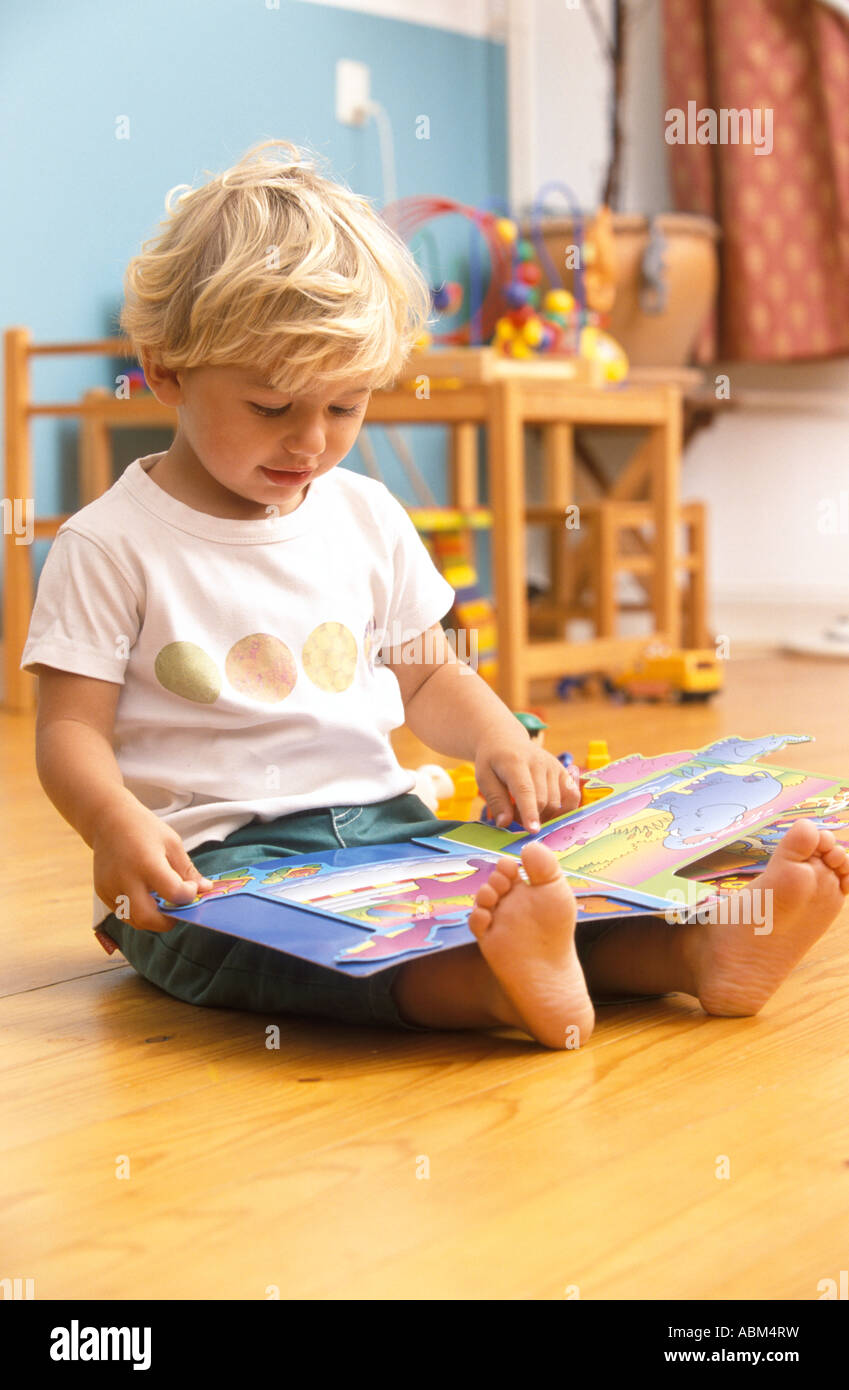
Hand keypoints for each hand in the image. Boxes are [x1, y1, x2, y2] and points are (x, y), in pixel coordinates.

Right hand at [92, 791, 213, 931]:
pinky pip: (122, 912)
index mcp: (147, 863)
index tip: (190, 889)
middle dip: (166, 922)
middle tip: (176, 911)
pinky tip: (144, 895)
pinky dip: (136, 911)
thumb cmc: (144, 829)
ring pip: (133, 920)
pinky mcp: (102, 892)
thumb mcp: (172, 843)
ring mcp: (110, 887)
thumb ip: (187, 870)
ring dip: (151, 919)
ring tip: (160, 902)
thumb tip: (205, 890)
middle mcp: (125, 878)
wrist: (108, 820)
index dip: (187, 896)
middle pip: (147, 919)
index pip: (173, 893)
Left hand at [475, 732, 580, 831]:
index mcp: (515, 762)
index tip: (533, 830)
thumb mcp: (484, 778)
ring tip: (526, 809)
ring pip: (556, 802)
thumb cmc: (492, 761)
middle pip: (542, 801)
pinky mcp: (563, 771)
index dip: (529, 812)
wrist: (506, 740)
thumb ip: (495, 800)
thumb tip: (504, 823)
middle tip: (514, 815)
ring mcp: (554, 766)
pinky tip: (549, 811)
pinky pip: (571, 796)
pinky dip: (563, 810)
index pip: (525, 790)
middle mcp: (539, 762)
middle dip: (530, 817)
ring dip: (543, 815)